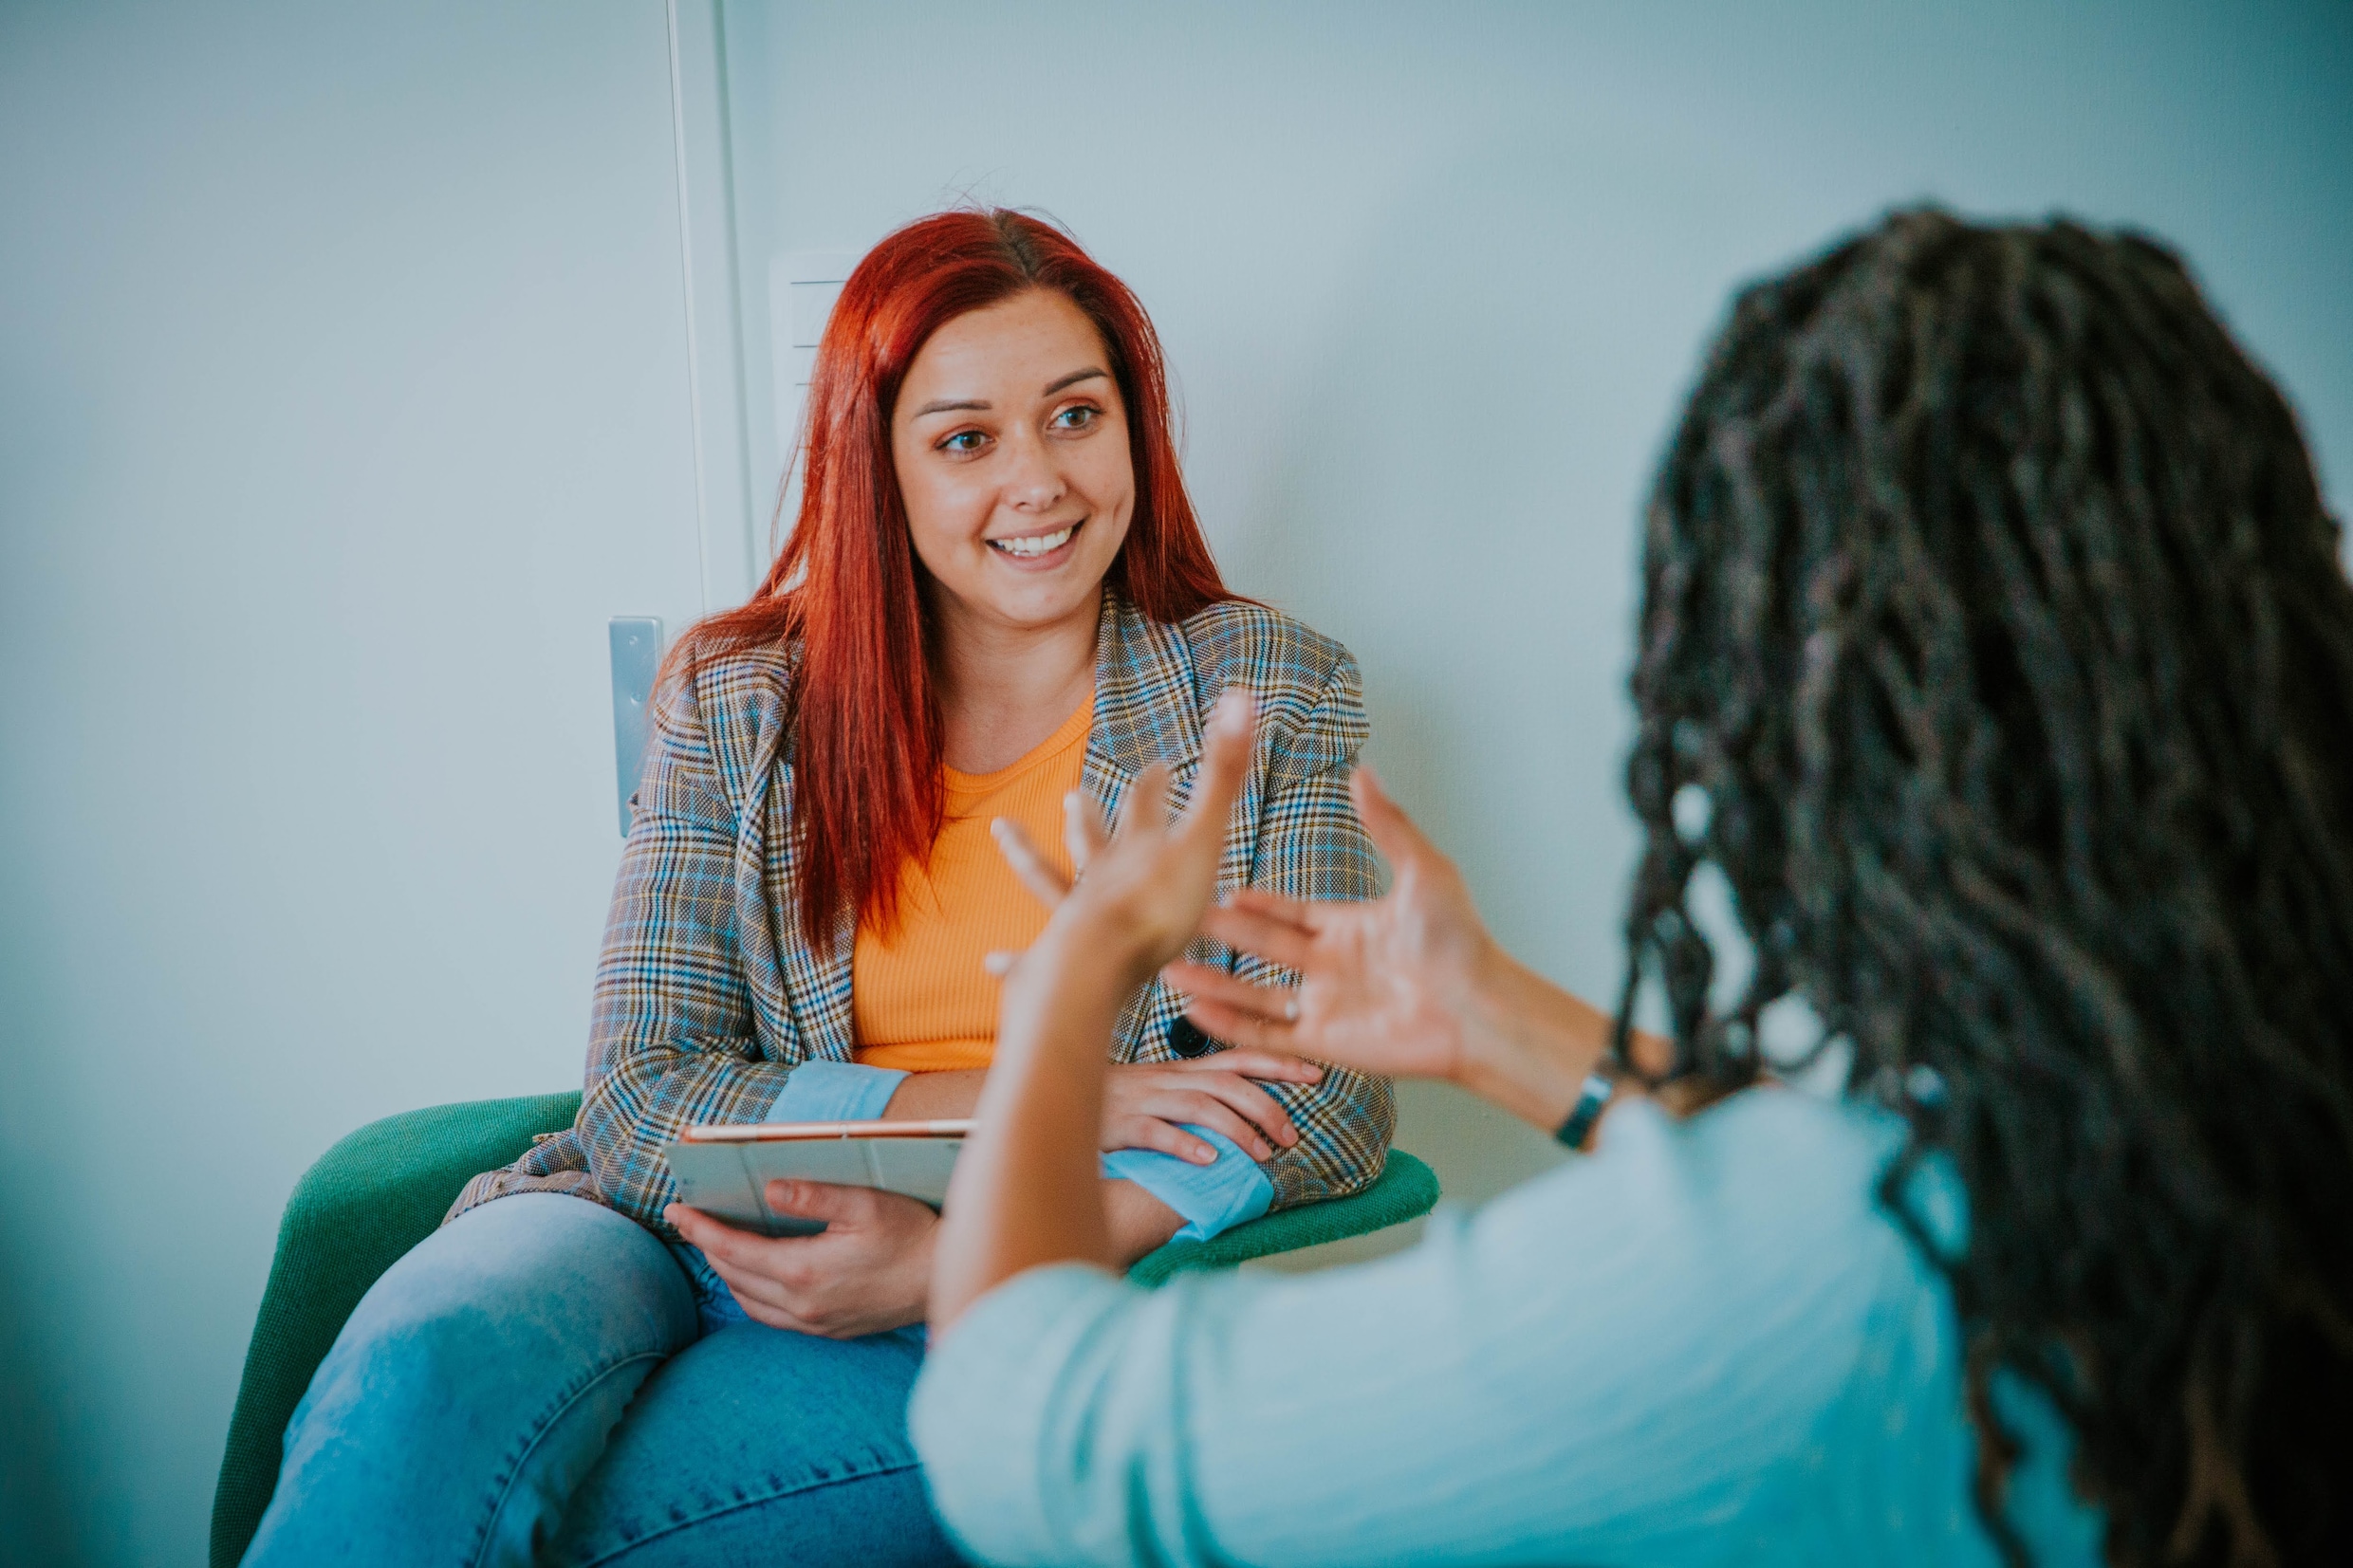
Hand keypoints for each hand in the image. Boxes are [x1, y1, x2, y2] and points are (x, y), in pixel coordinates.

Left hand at [664, 1181, 937, 1337]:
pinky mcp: (828, 1331)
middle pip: (734, 1275)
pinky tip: (756, 1276)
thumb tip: (767, 1190)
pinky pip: (772, 1316)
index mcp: (804, 1271)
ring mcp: (814, 1323)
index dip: (699, 1229)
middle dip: (707, 1246)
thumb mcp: (865, 1204)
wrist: (945, 1279)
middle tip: (690, 1221)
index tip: (675, 1211)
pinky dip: (752, 1293)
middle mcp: (801, 1304)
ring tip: (717, 1245)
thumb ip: (813, 1195)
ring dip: (727, 1272)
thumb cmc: (911, 1235)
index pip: (733, 1249)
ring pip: (749, 1301)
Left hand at [988, 686, 1255, 993]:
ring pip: (1049, 881)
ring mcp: (1077, 918)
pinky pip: (1032, 960)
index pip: (1145, 806)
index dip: (1154, 784)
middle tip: (1072, 795)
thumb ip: (1225, 773)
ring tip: (1003, 831)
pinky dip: (1014, 962)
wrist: (1104, 962)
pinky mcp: (1059, 960)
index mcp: (1138, 851)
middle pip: (1091, 839)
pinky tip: (993, 962)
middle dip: (1086, 817)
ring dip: (1026, 857)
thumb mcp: (1203, 835)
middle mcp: (1101, 878)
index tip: (1161, 766)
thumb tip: (1242, 695)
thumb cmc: (1158, 904)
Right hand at [1101, 1053, 1322, 1163]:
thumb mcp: (1156, 1090)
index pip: (1239, 1058)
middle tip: (1293, 1136)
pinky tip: (1207, 1160)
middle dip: (1267, 1107)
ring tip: (1262, 1156)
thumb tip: (1240, 1112)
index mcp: (1181, 1071)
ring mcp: (1144, 1100)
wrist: (1050, 1095)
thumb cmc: (1110, 1100)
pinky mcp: (1120, 1125)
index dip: (1280, 1064)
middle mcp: (1168, 1080)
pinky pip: (1155, 1131)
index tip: (1318, 1073)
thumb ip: (1194, 1094)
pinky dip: (1184, 1144)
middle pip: (1228, 1083)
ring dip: (1237, 1130)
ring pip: (1200, 1105)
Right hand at [1166, 765, 1496, 1080]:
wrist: (1478, 1008)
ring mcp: (1326, 1006)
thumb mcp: (1422, 870)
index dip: (1259, 903)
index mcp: (1352, 928)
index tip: (1222, 888)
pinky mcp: (1324, 1043)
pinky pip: (1266, 1035)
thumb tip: (1361, 770)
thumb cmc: (1461, 941)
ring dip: (1213, 982)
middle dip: (1222, 933)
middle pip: (1264, 948)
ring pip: (1255, 994)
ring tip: (1169, 968)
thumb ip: (1386, 824)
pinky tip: (1194, 1011)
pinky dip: (1230, 1025)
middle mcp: (1333, 967)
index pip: (1292, 914)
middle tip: (1177, 916)